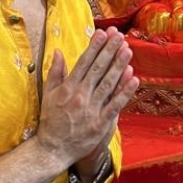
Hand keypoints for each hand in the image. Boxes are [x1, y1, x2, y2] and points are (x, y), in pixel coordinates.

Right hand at [36, 27, 138, 166]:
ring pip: (108, 84)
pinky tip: (134, 79)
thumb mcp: (48, 94)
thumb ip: (55, 72)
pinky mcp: (101, 123)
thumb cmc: (50, 120)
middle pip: (98, 69)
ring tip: (128, 50)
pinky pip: (115, 104)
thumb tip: (58, 51)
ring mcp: (92, 109)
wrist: (53, 149)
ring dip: (119, 66)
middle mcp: (80, 96)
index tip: (102, 33)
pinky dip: (125, 92)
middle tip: (119, 36)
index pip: (84, 62)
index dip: (94, 47)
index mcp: (68, 87)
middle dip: (109, 51)